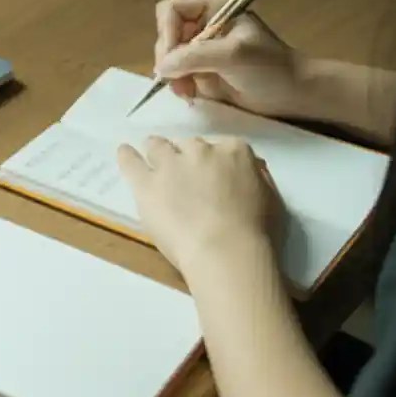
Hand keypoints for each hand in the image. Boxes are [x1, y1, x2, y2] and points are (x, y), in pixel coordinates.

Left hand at [117, 136, 282, 274]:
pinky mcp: (146, 182)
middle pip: (188, 145)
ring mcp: (170, 164)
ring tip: (152, 162)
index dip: (214, 162)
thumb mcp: (271, 198)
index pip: (221, 147)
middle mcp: (200, 150)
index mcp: (234, 151)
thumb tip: (251, 167)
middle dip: (185, 158)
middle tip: (184, 177)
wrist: (225, 251)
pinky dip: (127, 156)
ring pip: (157, 146)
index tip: (211, 175)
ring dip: (156, 153)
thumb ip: (257, 176)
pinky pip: (130, 161)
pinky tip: (124, 154)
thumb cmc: (255, 232)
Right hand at [154, 0, 307, 117]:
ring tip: (185, 91)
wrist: (293, 95)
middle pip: (166, 34)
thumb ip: (195, 57)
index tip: (173, 57)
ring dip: (172, 75)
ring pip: (168, 57)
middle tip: (176, 79)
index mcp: (214, 6)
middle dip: (168, 58)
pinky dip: (178, 85)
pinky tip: (191, 94)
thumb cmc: (270, 68)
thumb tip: (161, 67)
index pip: (171, 10)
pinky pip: (176, 74)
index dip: (167, 31)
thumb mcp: (233, 55)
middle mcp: (204, 23)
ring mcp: (202, 48)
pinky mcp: (202, 69)